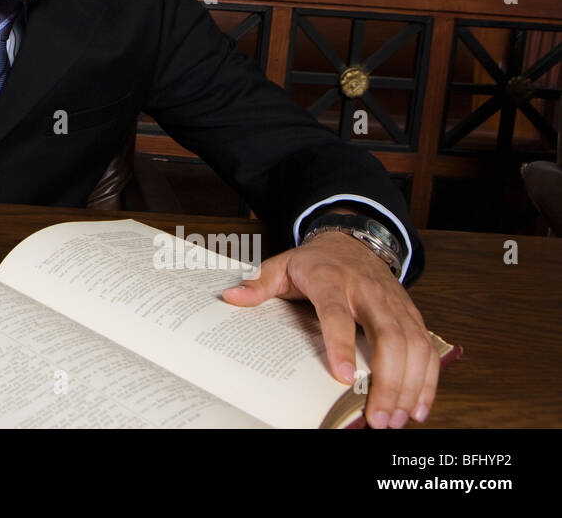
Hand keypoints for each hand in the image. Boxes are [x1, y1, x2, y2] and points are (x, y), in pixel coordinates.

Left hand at [221, 231, 438, 427]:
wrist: (351, 240)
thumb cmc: (315, 262)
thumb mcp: (282, 265)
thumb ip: (259, 283)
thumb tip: (232, 297)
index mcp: (332, 280)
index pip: (338, 314)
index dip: (342, 344)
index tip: (343, 376)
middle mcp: (369, 292)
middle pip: (389, 335)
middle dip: (388, 379)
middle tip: (377, 417)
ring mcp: (395, 303)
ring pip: (414, 344)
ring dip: (411, 385)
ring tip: (396, 420)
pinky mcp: (412, 314)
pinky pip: (427, 347)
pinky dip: (428, 379)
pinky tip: (418, 406)